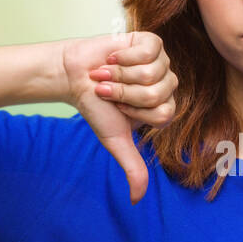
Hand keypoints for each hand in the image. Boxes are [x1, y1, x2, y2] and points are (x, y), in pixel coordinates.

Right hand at [57, 31, 177, 204]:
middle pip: (157, 93)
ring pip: (151, 72)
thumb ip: (133, 168)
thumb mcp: (116, 141)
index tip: (118, 107)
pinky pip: (147, 51)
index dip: (135, 111)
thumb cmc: (97, 108)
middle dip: (125, 93)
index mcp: (164, 108)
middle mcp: (167, 85)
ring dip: (121, 74)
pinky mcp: (151, 41)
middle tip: (110, 90)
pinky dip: (124, 56)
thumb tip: (137, 200)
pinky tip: (113, 56)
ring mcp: (162, 62)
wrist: (75, 77)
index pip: (164, 114)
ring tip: (109, 73)